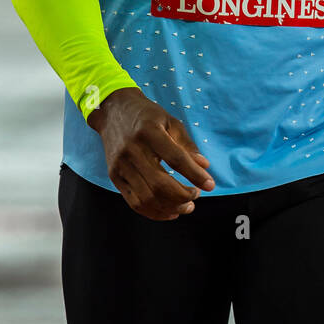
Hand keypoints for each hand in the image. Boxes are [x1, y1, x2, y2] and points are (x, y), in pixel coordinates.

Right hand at [88, 87, 214, 219]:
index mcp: (149, 132)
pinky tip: (170, 211)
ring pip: (147, 198)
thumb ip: (187, 145)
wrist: (113, 111)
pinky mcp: (114, 176)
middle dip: (183, 195)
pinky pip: (134, 202)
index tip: (210, 185)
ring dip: (171, 207)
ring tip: (186, 206)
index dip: (195, 175)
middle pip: (160, 184)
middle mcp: (132, 150)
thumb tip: (204, 166)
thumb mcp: (170, 121)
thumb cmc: (146, 116)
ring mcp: (121, 165)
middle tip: (196, 195)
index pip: (175, 159)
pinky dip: (154, 212)